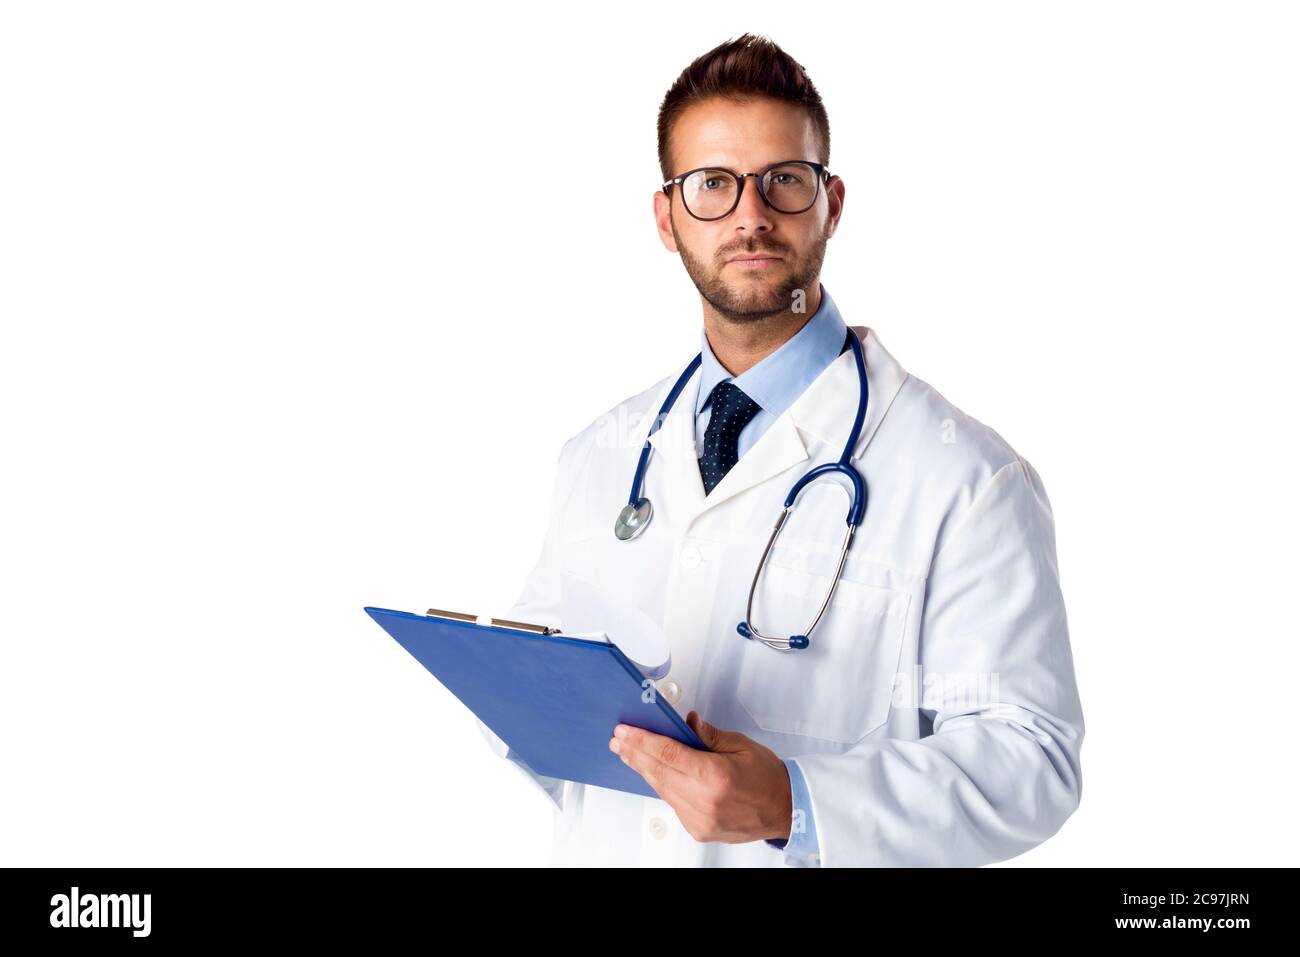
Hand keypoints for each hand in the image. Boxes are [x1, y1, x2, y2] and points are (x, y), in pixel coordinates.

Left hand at [609, 710, 792, 843]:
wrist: (786, 810)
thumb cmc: (768, 778)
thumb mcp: (740, 745)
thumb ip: (708, 734)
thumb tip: (686, 722)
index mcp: (715, 776)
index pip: (667, 753)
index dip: (642, 741)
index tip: (625, 732)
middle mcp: (705, 801)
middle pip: (658, 772)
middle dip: (635, 754)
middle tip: (618, 741)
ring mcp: (700, 819)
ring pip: (662, 789)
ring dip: (644, 770)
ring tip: (629, 754)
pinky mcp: (698, 829)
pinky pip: (672, 803)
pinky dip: (661, 786)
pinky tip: (653, 773)